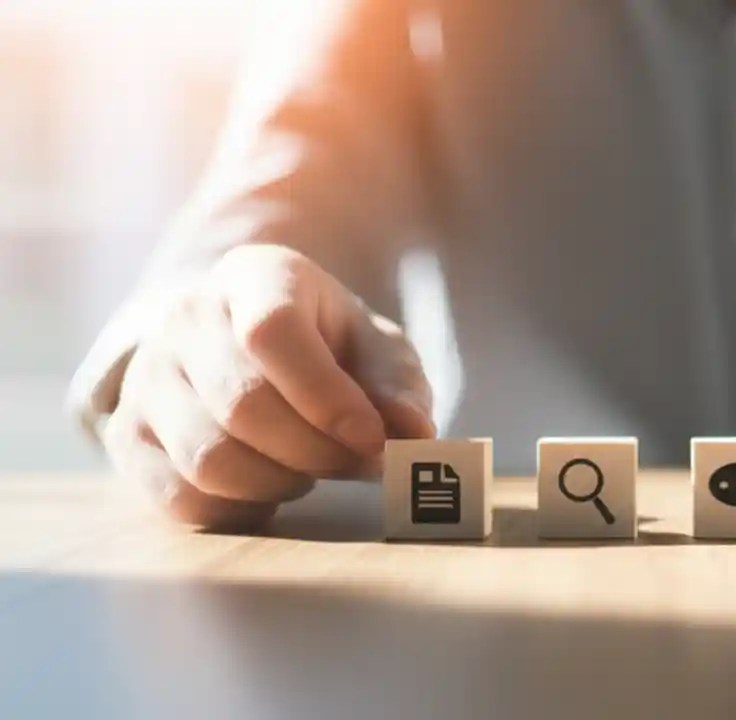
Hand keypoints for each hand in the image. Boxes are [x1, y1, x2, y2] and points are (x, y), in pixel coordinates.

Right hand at [104, 244, 433, 529]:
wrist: (252, 346)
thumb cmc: (331, 348)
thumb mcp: (378, 351)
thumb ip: (399, 388)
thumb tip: (413, 434)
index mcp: (254, 275)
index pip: (272, 332)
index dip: (326, 397)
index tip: (372, 440)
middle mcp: (186, 316)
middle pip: (242, 404)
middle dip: (315, 450)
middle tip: (355, 462)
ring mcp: (147, 375)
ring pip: (208, 457)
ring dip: (279, 482)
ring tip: (311, 469)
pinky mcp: (127, 433)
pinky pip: (178, 495)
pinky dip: (237, 508)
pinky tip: (268, 489)